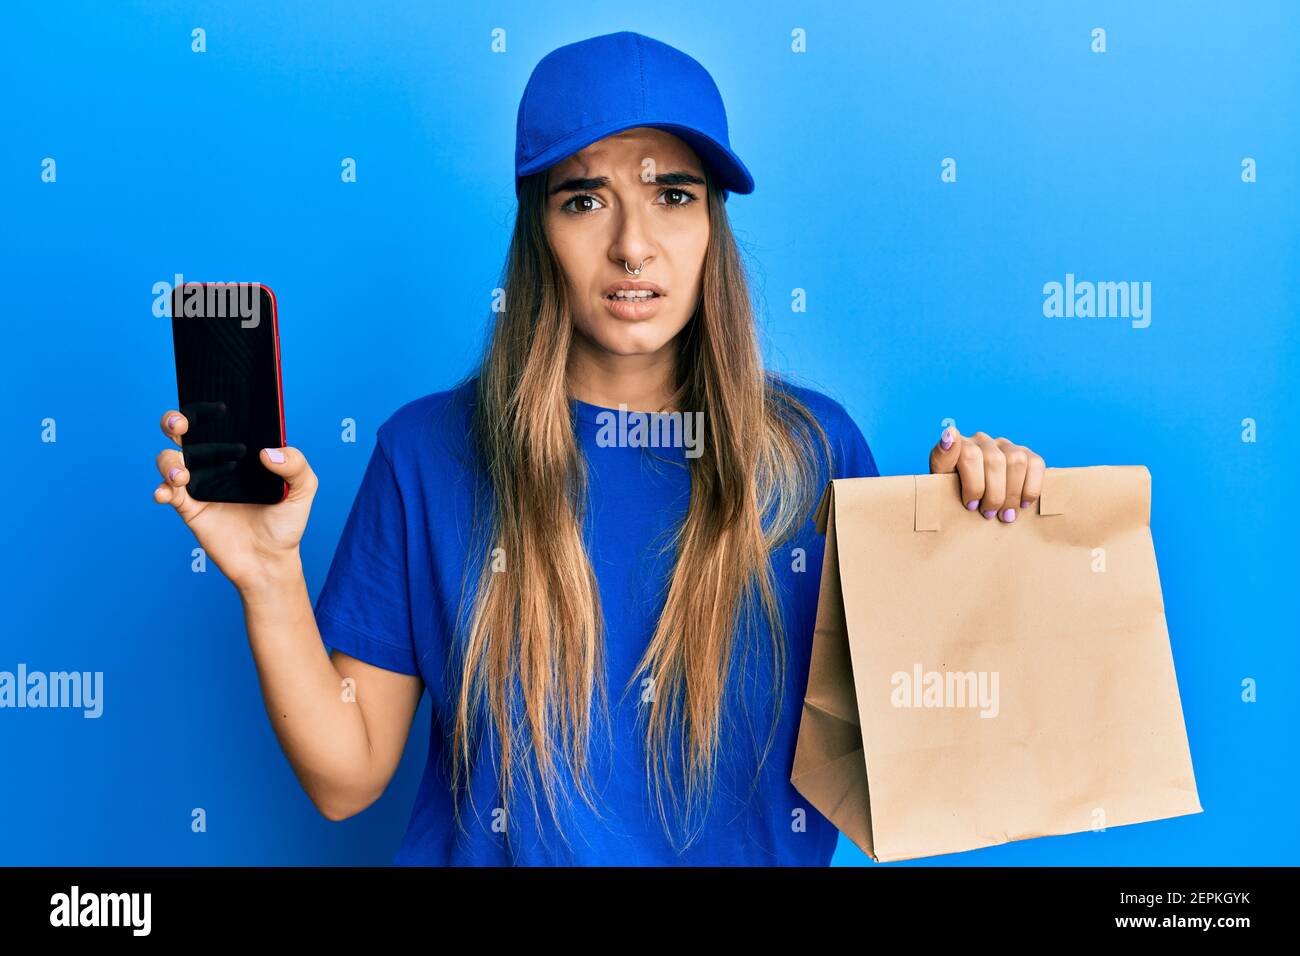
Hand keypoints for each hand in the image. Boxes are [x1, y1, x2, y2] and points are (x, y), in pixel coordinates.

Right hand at [152, 408, 317, 588]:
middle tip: (181, 425)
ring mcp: (200, 484)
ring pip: (169, 459)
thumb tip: (267, 452)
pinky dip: (162, 489)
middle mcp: (216, 463)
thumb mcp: (303, 490)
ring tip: (183, 475)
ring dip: (169, 461)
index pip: (221, 421)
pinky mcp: (189, 508)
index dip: (209, 406)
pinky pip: (167, 492)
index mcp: (241, 452)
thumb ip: (297, 465)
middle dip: (174, 420)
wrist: (270, 562)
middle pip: (185, 433)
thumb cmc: (286, 523)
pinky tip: (168, 493)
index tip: (212, 402)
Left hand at [928, 425, 1045, 523]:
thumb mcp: (939, 484)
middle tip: (988, 515)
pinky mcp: (1025, 454)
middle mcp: (981, 440)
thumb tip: (950, 433)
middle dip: (993, 495)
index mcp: (957, 445)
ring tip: (1005, 514)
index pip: (968, 454)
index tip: (970, 504)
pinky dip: (1031, 487)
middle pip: (994, 461)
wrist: (969, 503)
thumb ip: (942, 460)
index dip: (973, 484)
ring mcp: (1005, 445)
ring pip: (1016, 460)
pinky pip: (1036, 463)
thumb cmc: (953, 494)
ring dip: (1012, 493)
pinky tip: (1023, 503)